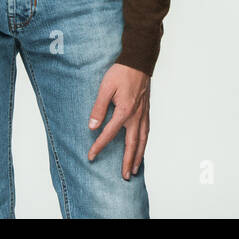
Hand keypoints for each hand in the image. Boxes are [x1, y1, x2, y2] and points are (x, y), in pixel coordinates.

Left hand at [87, 63, 149, 178]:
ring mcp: (143, 114)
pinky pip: (146, 132)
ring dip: (138, 156)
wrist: (139, 61)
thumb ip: (99, 108)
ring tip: (134, 169)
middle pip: (132, 144)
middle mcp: (135, 116)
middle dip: (127, 161)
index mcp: (124, 111)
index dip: (99, 146)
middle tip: (124, 176)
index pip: (109, 133)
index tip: (91, 156)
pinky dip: (144, 144)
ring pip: (142, 140)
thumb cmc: (121, 73)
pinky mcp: (146, 111)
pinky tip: (141, 148)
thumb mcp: (105, 88)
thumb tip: (92, 127)